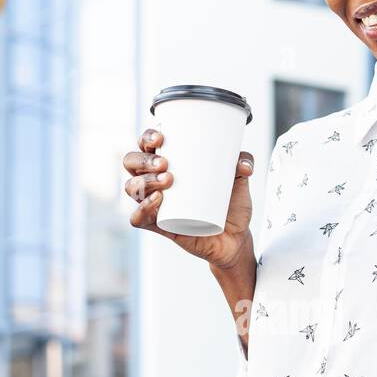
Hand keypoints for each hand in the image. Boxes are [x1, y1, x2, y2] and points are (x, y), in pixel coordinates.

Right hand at [123, 127, 254, 269]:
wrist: (236, 238)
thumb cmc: (231, 204)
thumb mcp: (239, 180)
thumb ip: (244, 163)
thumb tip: (243, 163)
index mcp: (169, 163)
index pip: (147, 144)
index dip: (147, 137)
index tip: (162, 137)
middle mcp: (155, 181)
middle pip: (132, 163)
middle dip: (143, 160)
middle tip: (165, 164)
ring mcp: (155, 204)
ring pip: (132, 188)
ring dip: (144, 181)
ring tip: (168, 181)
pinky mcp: (159, 226)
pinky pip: (138, 219)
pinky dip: (142, 210)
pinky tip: (157, 202)